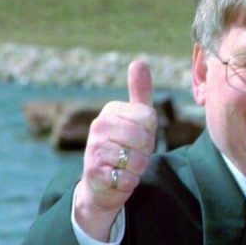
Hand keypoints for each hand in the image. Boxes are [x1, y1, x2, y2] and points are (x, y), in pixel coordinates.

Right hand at [72, 59, 157, 240]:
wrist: (103, 182)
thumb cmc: (124, 146)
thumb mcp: (135, 118)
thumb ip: (139, 92)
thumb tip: (138, 61)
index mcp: (110, 110)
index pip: (149, 118)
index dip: (151, 132)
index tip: (140, 137)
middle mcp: (98, 126)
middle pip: (144, 139)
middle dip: (145, 151)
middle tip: (134, 153)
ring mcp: (94, 149)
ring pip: (137, 159)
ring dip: (138, 167)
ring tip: (126, 165)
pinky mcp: (94, 173)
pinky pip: (128, 178)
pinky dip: (130, 181)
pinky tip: (119, 178)